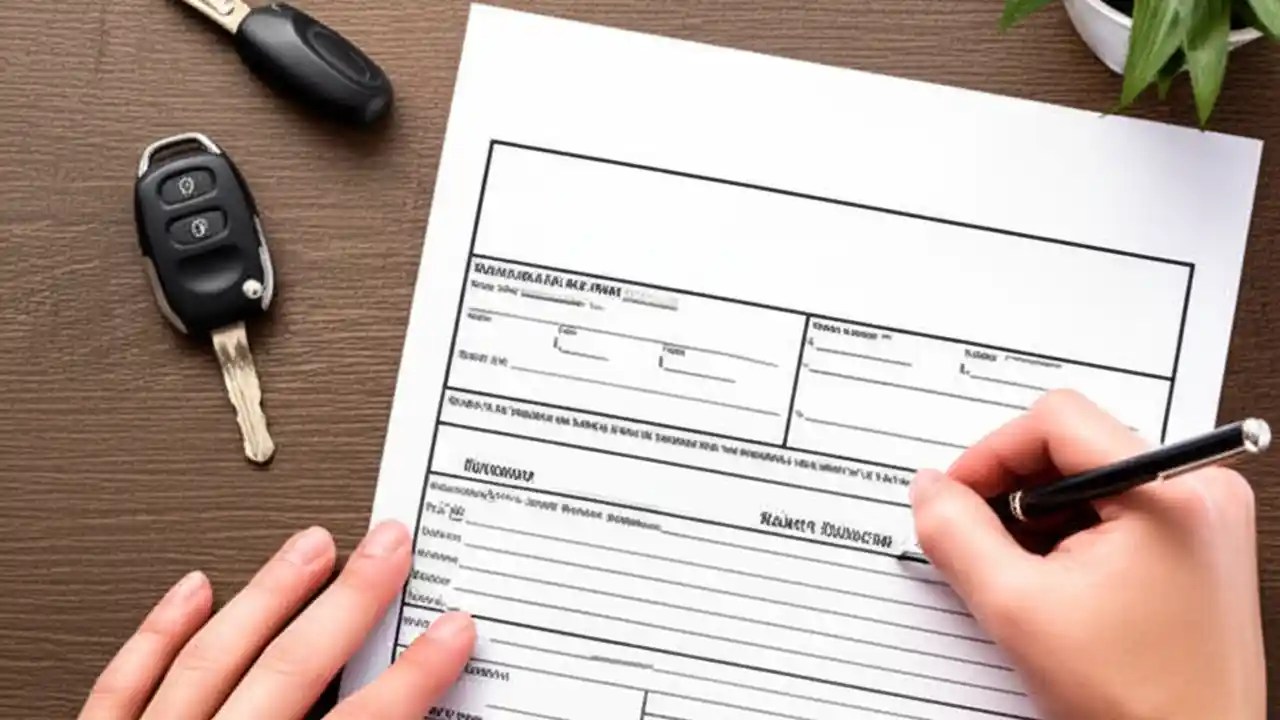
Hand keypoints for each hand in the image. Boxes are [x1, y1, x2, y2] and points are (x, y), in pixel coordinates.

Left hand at [79, 521, 473, 719]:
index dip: (417, 674)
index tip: (454, 630)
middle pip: (292, 670)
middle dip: (351, 601)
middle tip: (390, 545)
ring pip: (212, 659)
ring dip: (269, 595)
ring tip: (311, 544)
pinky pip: (124, 688)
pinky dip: (160, 634)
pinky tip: (192, 589)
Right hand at [911, 390, 1265, 719]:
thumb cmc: (1137, 702)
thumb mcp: (1018, 609)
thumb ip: (956, 534)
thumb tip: (930, 489)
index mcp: (1170, 491)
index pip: (1056, 419)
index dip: (991, 453)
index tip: (958, 494)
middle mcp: (1200, 490)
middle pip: (1073, 444)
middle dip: (1014, 492)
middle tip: (986, 544)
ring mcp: (1203, 517)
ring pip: (1088, 478)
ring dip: (1039, 517)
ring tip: (1027, 575)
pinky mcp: (1195, 543)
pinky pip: (1114, 509)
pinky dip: (1069, 535)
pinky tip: (1056, 583)